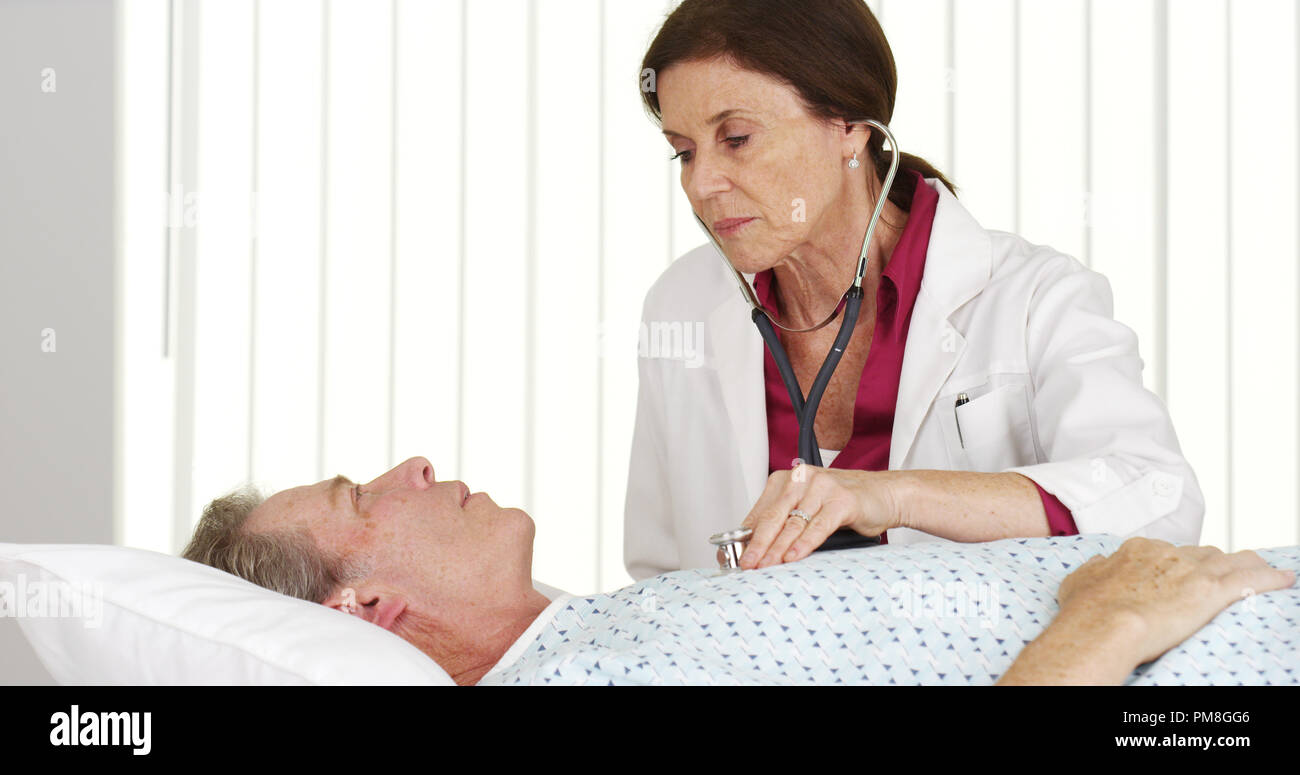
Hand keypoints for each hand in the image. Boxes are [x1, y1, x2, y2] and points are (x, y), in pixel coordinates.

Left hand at [737, 464, 895, 569]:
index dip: (746, 537)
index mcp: (786, 479)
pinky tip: (792, 557)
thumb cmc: (844, 503)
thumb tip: (756, 549)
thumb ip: (784, 523)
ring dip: (776, 548)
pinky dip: (804, 544)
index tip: (736, 557)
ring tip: (765, 566)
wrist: (885, 493)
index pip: (760, 512)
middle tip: (746, 564)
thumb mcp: (808, 508)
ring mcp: (822, 488)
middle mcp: (801, 479)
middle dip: (757, 544)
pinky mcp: (841, 501)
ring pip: (793, 523)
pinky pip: (818, 526)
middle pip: (772, 517)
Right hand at [1056, 537, 1295, 665]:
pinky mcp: (1213, 590)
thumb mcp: (1080, 579)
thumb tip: (1101, 563)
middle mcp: (1168, 554)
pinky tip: (1284, 579)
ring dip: (1248, 565)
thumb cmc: (1087, 608)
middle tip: (1222, 574)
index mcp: (1138, 550)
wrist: (1104, 623)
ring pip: (1231, 560)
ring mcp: (1192, 570)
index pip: (1167, 551)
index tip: (1181, 573)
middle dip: (1214, 563)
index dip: (1178, 563)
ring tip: (1261, 570)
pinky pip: (1252, 579)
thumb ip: (1095, 568)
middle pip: (1202, 553)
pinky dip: (1271, 578)